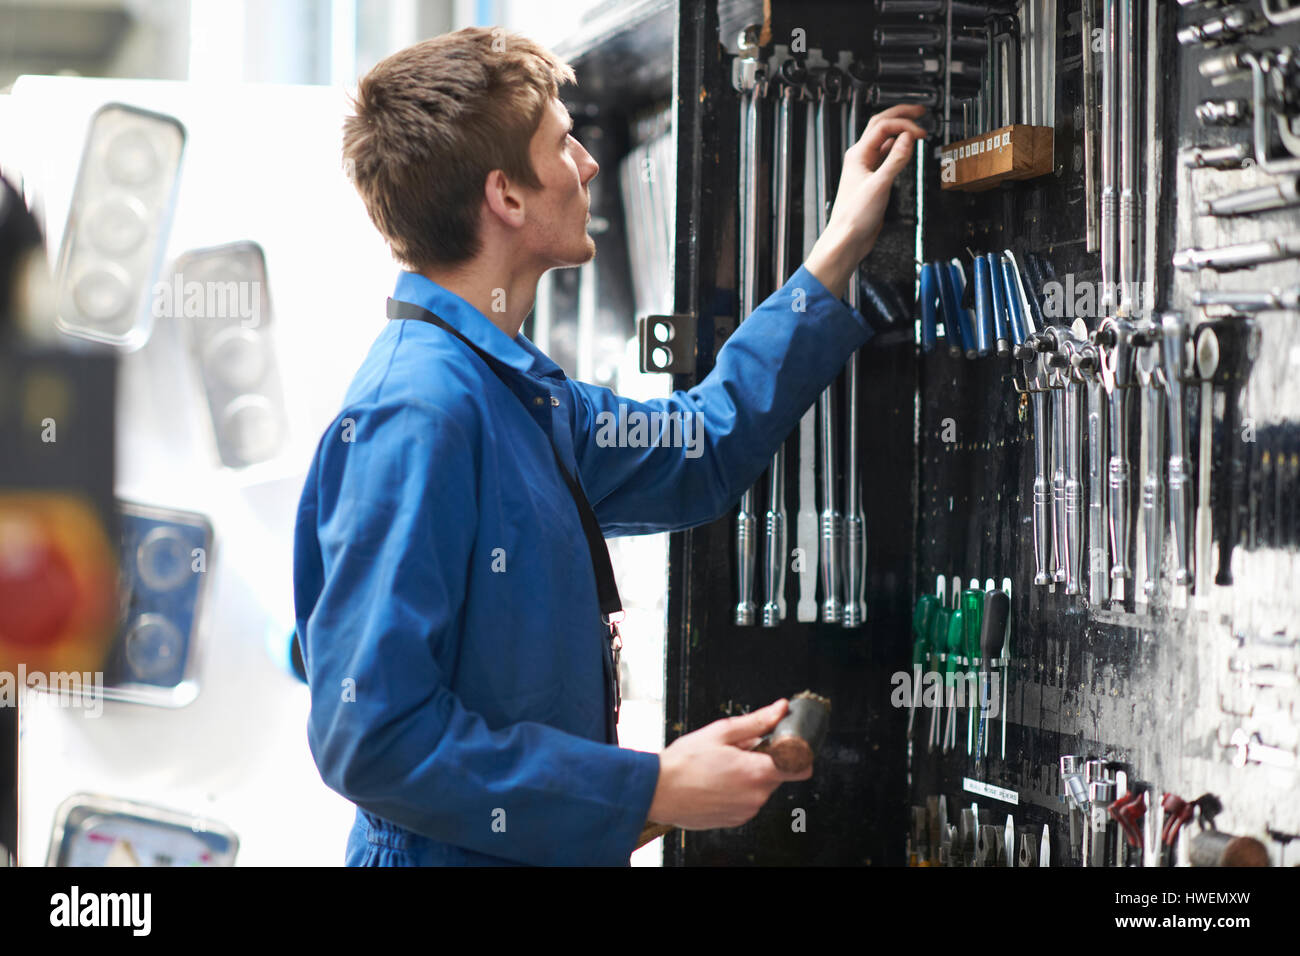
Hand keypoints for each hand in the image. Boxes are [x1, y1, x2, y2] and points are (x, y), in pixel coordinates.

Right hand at [646, 699, 811, 830]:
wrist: (657, 791)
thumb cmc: (683, 763)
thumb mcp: (721, 732)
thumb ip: (757, 721)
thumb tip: (780, 709)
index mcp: (757, 772)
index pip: (801, 767)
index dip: (796, 753)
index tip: (785, 745)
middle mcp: (756, 796)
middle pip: (778, 774)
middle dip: (764, 760)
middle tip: (738, 751)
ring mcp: (746, 811)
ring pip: (761, 787)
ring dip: (750, 775)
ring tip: (722, 767)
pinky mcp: (736, 820)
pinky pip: (748, 801)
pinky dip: (739, 790)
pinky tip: (717, 782)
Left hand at [805, 104, 927, 297]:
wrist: (847, 238)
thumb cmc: (854, 216)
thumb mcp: (879, 185)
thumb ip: (895, 160)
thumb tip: (908, 138)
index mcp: (858, 155)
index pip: (883, 126)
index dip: (904, 124)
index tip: (921, 131)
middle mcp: (860, 158)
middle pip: (881, 126)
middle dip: (900, 115)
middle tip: (920, 110)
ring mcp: (866, 167)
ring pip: (884, 140)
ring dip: (899, 131)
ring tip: (916, 126)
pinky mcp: (873, 179)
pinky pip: (886, 156)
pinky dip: (898, 148)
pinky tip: (906, 148)